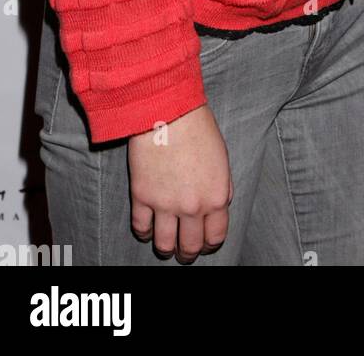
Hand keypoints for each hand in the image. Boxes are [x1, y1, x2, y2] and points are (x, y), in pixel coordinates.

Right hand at [127, 104, 232, 261]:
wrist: (169, 110)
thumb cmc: (198, 128)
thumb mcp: (222, 158)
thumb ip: (222, 187)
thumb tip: (219, 205)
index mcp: (216, 197)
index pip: (215, 237)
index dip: (210, 244)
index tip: (205, 243)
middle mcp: (192, 207)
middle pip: (189, 247)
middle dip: (188, 253)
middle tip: (184, 252)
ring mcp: (165, 204)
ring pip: (164, 245)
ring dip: (165, 248)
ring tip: (166, 245)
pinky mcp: (142, 197)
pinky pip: (141, 228)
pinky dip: (144, 232)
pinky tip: (147, 228)